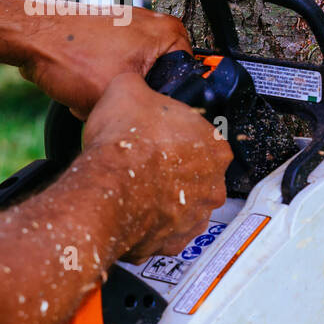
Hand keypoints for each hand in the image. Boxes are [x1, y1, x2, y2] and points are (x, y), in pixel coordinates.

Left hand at [20, 5, 191, 117]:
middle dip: (131, 97)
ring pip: (134, 76)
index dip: (161, 101)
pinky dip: (100, 79)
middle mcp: (154, 24)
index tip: (140, 107)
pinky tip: (81, 83)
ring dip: (112, 91)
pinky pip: (115, 66)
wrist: (27, 34)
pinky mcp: (108, 31)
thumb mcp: (118, 94)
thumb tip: (154, 121)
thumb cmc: (67, 53)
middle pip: (157, 80)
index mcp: (169, 33)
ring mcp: (129, 25)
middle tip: (109, 99)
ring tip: (90, 91)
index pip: (188, 80)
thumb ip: (145, 109)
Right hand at [82, 74, 232, 260]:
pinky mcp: (176, 240)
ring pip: (184, 205)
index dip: (179, 136)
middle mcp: (214, 184)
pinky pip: (167, 232)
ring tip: (137, 189)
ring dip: (166, 199)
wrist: (108, 187)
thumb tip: (131, 83)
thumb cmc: (126, 144)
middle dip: (175, 169)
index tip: (161, 136)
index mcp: (215, 147)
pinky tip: (133, 212)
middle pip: (198, 174)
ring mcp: (197, 215)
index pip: (205, 138)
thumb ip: (138, 87)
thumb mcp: (127, 91)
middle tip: (147, 163)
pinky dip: (152, 225)